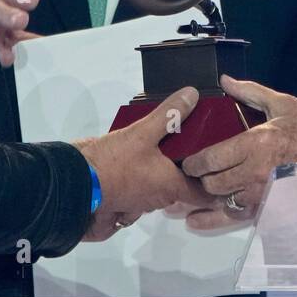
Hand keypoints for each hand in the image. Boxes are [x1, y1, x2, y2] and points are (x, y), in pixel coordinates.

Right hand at [75, 87, 216, 241]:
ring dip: (167, 171)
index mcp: (171, 187)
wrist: (76, 181)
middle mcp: (158, 198)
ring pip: (162, 187)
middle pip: (183, 189)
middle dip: (190, 171)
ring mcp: (139, 200)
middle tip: (196, 146)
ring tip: (170, 145)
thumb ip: (169, 114)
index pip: (204, 194)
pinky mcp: (122, 196)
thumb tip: (192, 96)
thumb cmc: (114, 163)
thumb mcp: (143, 132)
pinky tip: (144, 154)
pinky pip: (142, 187)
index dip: (215, 182)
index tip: (219, 165)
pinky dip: (147, 173)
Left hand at [180, 76, 296, 226]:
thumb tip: (225, 80)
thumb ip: (249, 92)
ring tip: (195, 197)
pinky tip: (201, 220)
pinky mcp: (273, 207)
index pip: (212, 159)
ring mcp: (265, 193)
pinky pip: (240, 217)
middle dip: (201, 180)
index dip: (194, 163)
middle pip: (214, 184)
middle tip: (195, 175)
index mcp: (255, 143)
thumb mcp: (282, 104)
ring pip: (225, 202)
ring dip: (211, 198)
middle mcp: (256, 172)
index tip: (187, 162)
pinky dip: (220, 217)